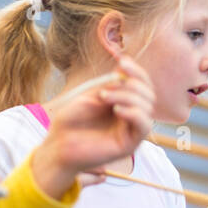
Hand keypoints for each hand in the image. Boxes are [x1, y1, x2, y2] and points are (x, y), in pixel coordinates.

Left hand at [31, 57, 155, 197]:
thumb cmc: (69, 123)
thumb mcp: (90, 96)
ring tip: (104, 97)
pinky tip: (116, 110)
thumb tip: (124, 71)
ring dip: (127, 96)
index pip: (142, 84)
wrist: (58, 146)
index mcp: (123, 104)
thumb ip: (109, 85)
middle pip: (148, 94)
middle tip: (107, 86)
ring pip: (147, 107)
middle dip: (131, 83)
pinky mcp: (130, 145)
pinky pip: (145, 125)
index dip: (136, 71)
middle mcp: (130, 117)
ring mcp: (131, 132)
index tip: (121, 60)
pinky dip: (134, 113)